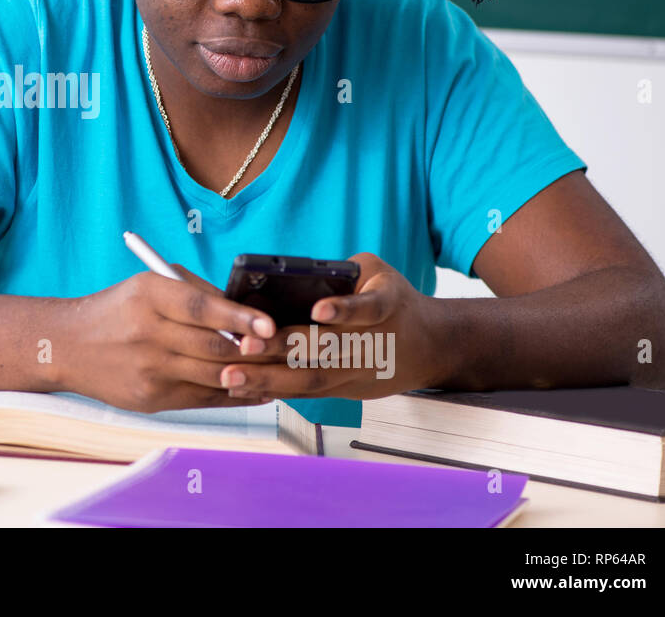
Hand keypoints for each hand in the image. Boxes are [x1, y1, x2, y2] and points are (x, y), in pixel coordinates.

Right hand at [62, 266, 277, 412]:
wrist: (70, 346)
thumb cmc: (120, 309)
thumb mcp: (150, 285)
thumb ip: (196, 293)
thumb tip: (248, 311)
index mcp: (149, 296)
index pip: (199, 308)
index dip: (238, 317)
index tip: (268, 324)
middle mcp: (148, 334)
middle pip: (213, 346)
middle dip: (255, 349)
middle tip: (287, 347)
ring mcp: (149, 370)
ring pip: (214, 376)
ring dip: (252, 374)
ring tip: (281, 367)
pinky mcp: (151, 399)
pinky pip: (204, 398)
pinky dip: (235, 394)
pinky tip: (258, 388)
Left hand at [217, 253, 452, 400]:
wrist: (433, 346)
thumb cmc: (393, 299)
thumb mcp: (377, 273)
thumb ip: (340, 271)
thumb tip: (284, 278)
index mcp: (386, 306)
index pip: (367, 308)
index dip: (344, 309)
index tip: (317, 308)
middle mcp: (374, 343)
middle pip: (327, 348)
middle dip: (283, 348)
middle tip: (243, 347)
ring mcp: (360, 371)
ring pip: (313, 378)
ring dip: (270, 378)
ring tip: (231, 375)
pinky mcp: (348, 390)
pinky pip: (309, 393)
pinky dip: (275, 390)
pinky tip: (243, 387)